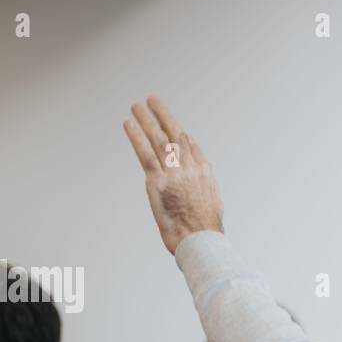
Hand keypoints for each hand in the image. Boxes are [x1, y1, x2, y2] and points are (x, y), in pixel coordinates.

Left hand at [123, 96, 223, 253]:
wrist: (201, 240)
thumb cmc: (206, 232)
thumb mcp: (212, 206)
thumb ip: (203, 192)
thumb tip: (198, 192)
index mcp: (204, 174)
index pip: (191, 147)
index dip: (180, 134)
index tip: (173, 125)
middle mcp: (190, 168)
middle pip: (175, 134)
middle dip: (163, 116)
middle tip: (153, 101)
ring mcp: (174, 173)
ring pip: (159, 139)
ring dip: (146, 119)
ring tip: (137, 106)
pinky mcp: (158, 181)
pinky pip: (144, 153)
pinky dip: (135, 136)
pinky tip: (128, 123)